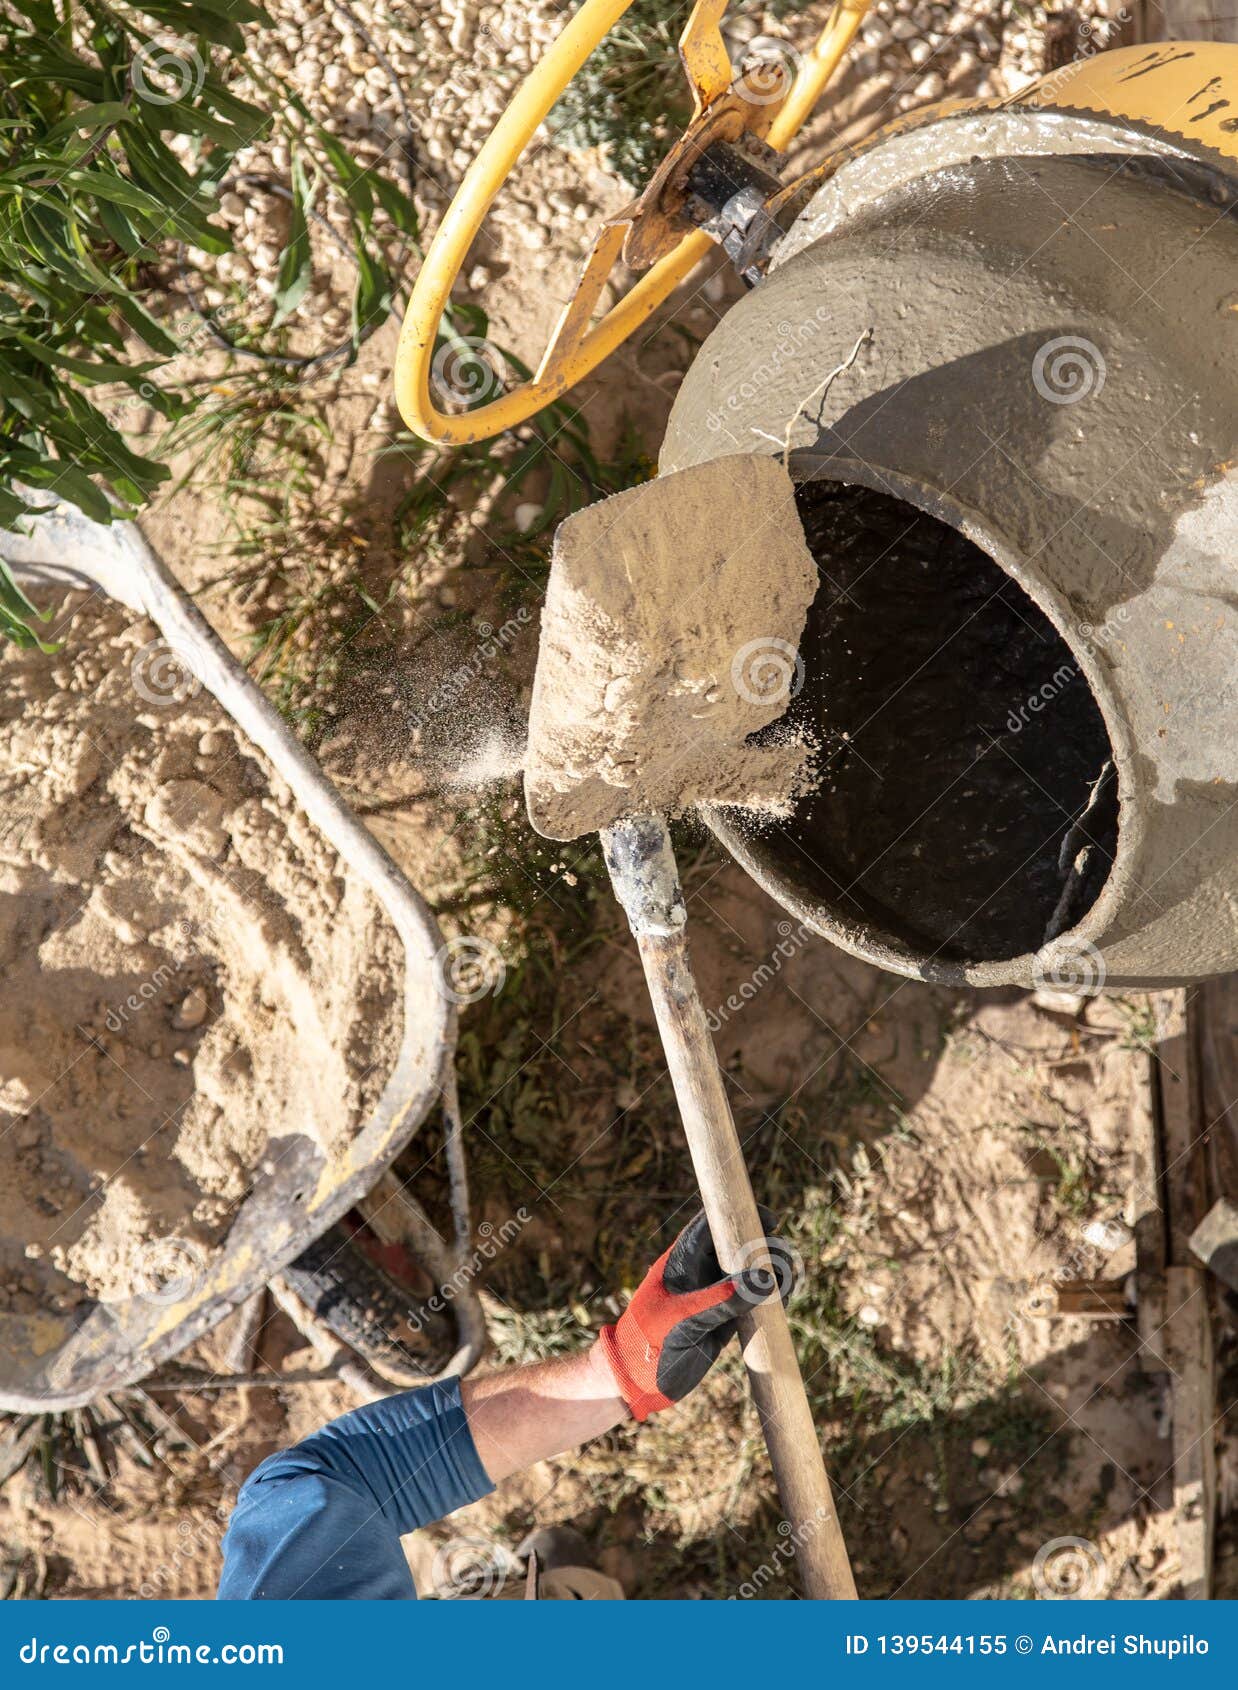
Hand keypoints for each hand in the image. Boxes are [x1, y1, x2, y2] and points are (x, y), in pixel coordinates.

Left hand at [594, 1207, 786, 1421]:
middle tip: (783, 1257)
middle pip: (735, 1246)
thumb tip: (764, 1280)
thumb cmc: (647, 1345)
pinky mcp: (721, 1320)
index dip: (738, 1215)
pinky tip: (785, 1298)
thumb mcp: (682, 1321)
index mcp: (680, 1263)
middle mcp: (697, 1275)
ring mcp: (710, 1297)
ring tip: (790, 1279)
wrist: (635, 1383)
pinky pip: (749, 1301)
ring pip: (746, 1274)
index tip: (769, 1218)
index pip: (710, 1225)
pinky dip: (769, 1297)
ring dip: (770, 1271)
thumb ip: (719, 1301)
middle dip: (762, 1246)